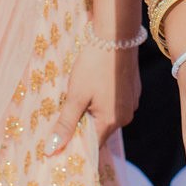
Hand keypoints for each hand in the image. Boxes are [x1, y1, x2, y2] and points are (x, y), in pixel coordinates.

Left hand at [46, 38, 139, 154]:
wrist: (116, 34)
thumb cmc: (93, 65)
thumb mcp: (75, 95)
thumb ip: (65, 124)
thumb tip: (51, 150)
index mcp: (111, 121)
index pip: (91, 146)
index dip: (75, 145)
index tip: (59, 143)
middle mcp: (125, 116)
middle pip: (99, 132)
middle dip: (82, 127)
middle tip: (64, 115)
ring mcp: (131, 103)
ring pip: (107, 117)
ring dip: (92, 112)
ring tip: (78, 96)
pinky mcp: (133, 90)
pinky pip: (115, 104)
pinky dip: (102, 101)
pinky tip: (92, 86)